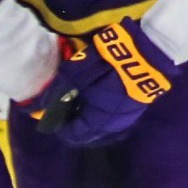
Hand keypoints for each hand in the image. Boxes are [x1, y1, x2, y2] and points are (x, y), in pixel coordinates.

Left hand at [36, 18, 178, 146]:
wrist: (147, 53)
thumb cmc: (108, 64)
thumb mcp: (76, 75)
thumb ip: (58, 93)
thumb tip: (40, 108)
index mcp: (97, 122)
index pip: (72, 134)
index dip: (58, 123)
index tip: (51, 110)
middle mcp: (112, 127)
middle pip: (86, 132)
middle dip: (73, 119)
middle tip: (64, 101)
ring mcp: (126, 119)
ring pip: (100, 126)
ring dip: (87, 114)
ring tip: (80, 95)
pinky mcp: (135, 108)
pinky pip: (111, 117)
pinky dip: (100, 109)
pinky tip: (97, 93)